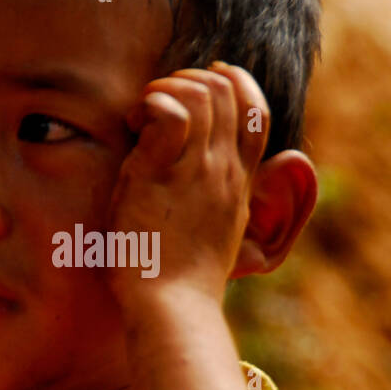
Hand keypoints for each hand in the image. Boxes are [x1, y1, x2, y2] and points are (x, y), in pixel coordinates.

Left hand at [105, 61, 269, 307]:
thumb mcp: (218, 234)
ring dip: (166, 89)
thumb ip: (220, 202)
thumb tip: (220, 188)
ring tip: (143, 117)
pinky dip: (150, 105)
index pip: (256, 110)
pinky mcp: (162, 174)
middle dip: (190, 80)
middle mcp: (225, 169)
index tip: (198, 89)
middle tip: (158, 107)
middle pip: (227, 89)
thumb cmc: (185, 282)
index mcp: (240, 182)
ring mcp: (197, 170)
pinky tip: (134, 126)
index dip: (231, 83)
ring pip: (200, 91)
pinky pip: (170, 111)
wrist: (175, 308)